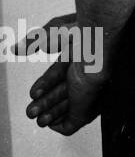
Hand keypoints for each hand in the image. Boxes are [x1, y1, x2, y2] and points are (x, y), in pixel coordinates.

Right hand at [25, 16, 110, 135]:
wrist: (98, 46)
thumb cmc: (83, 33)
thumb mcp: (54, 32)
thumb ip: (34, 41)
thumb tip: (15, 48)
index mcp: (81, 56)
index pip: (59, 74)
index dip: (44, 85)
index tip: (33, 93)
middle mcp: (87, 73)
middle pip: (62, 92)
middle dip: (44, 103)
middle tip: (30, 110)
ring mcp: (90, 90)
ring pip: (68, 107)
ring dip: (50, 114)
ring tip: (38, 119)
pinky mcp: (90, 104)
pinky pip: (76, 120)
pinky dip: (63, 124)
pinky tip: (52, 124)